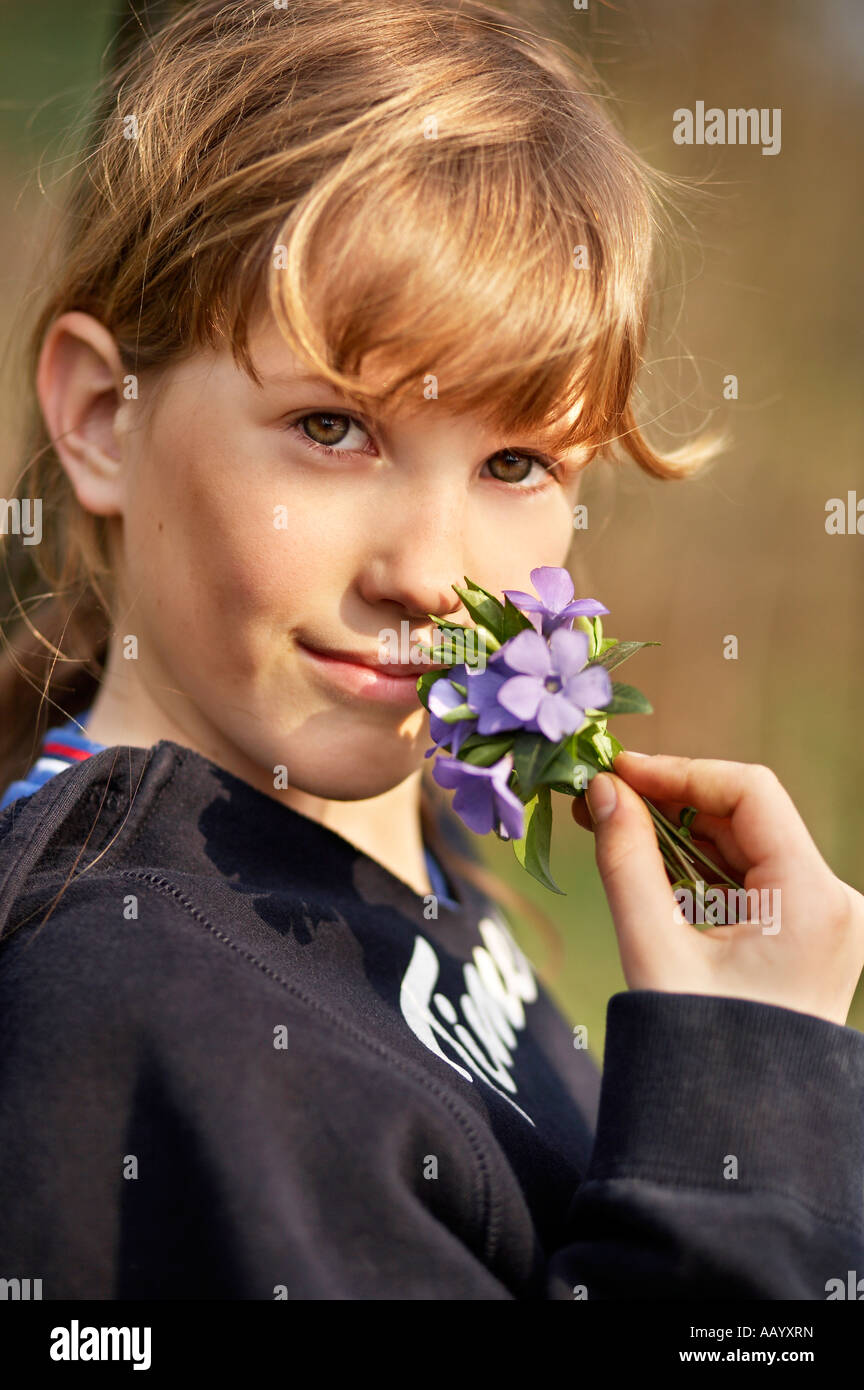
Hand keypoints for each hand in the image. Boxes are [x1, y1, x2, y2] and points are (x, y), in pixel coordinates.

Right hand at [571, 750, 863, 1026]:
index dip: (679, 771)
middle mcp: (833, 901)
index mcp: (813, 900)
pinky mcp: (804, 935)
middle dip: (671, 800)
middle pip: (747, 815)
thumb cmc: (699, 1051)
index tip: (617, 770)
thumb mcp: (653, 948)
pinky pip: (749, 876)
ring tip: (612, 823)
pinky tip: (646, 860)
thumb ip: (625, 859)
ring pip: (746, 843)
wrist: (737, 1133)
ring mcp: (823, 919)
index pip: (750, 792)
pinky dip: (698, 864)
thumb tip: (602, 790)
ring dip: (679, 831)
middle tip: (600, 795)